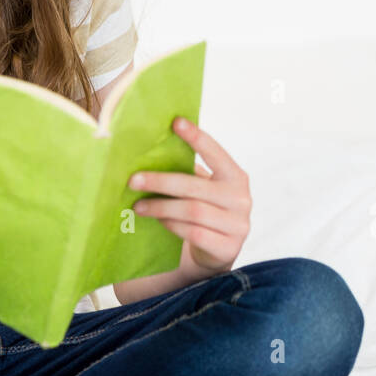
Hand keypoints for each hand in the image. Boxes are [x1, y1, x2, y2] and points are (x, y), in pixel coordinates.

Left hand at [128, 117, 251, 275]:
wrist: (218, 252)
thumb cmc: (206, 211)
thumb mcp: (204, 189)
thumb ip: (190, 173)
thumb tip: (152, 154)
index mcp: (236, 177)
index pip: (216, 153)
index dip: (197, 138)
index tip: (175, 122)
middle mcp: (241, 199)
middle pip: (194, 186)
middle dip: (161, 181)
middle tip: (133, 180)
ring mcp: (237, 225)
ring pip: (192, 211)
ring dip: (161, 207)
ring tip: (139, 205)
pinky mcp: (227, 248)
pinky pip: (194, 233)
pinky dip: (172, 225)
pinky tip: (157, 220)